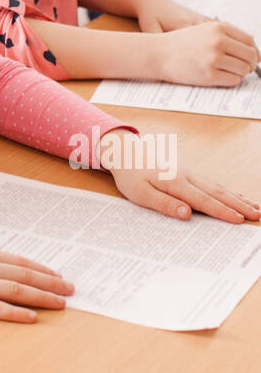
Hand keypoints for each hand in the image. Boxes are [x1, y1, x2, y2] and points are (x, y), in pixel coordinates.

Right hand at [0, 238, 73, 322]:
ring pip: (18, 290)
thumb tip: (2, 268)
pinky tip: (32, 318)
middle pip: (26, 275)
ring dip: (42, 297)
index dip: (43, 270)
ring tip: (61, 303)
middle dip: (51, 283)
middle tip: (71, 290)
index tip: (59, 276)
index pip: (21, 261)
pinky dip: (17, 313)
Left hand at [96, 129, 260, 220]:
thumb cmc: (131, 175)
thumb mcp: (140, 193)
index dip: (222, 211)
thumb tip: (186, 214)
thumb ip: (164, 204)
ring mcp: (189, 173)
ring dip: (237, 198)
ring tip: (255, 208)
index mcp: (175, 182)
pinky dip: (227, 191)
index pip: (203, 200)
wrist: (125, 152)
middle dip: (238, 205)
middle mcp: (187, 176)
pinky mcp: (188, 173)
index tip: (239, 220)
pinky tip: (236, 196)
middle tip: (257, 215)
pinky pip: (212, 183)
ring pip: (218, 187)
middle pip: (217, 193)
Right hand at [136, 0, 258, 83]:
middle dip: (249, 63)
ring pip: (243, 69)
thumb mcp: (204, 30)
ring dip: (239, 72)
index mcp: (218, 28)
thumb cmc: (181, 43)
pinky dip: (231, 80)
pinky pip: (234, 80)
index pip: (249, 41)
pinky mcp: (209, 75)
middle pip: (250, 56)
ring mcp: (213, 59)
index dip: (252, 51)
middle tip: (242, 67)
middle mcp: (218, 41)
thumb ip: (227, 36)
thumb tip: (254, 50)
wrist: (158, 53)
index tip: (250, 57)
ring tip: (226, 71)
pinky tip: (220, 76)